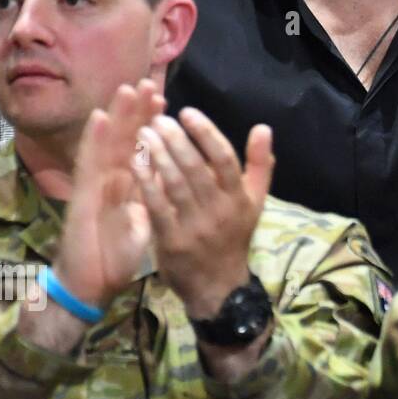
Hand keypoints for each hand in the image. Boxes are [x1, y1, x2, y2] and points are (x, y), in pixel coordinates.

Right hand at [55, 82, 162, 310]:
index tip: (165, 99)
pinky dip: (93, 141)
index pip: (140, 148)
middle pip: (123, 139)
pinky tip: (99, 119)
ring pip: (106, 144)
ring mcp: (93, 185)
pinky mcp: (81, 196)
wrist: (90, 284)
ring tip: (127, 89)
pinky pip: (88, 165)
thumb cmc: (115, 254)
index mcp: (127, 184)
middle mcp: (110, 179)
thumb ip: (151, 197)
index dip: (151, 125)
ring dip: (116, 116)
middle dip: (136, 112)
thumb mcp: (143, 221)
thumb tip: (169, 177)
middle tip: (150, 82)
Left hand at [134, 109, 273, 319]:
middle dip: (176, 140)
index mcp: (240, 198)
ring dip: (158, 156)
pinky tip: (134, 163)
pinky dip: (146, 183)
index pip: (225, 159)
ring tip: (144, 133)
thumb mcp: (255, 202)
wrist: (218, 286)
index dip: (206, 133)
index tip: (187, 112)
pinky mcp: (173, 242)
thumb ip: (259, 164)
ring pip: (176, 184)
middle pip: (197, 168)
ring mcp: (196, 227)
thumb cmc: (233, 237)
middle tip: (157, 119)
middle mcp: (220, 211)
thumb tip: (263, 128)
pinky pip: (157, 207)